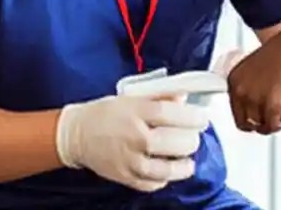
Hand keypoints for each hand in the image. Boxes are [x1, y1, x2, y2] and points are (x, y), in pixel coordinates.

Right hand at [55, 93, 209, 192]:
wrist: (77, 135)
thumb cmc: (105, 113)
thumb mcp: (131, 98)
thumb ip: (160, 97)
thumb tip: (184, 97)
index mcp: (136, 111)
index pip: (172, 114)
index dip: (193, 117)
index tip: (203, 119)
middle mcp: (135, 135)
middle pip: (175, 142)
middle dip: (191, 140)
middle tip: (194, 137)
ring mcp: (130, 159)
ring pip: (167, 168)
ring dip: (184, 165)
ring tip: (188, 160)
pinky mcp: (126, 177)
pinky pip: (153, 183)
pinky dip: (164, 178)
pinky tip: (168, 171)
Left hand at [225, 36, 280, 134]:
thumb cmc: (279, 54)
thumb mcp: (253, 71)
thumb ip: (249, 89)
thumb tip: (254, 109)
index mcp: (234, 80)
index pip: (235, 112)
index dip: (249, 118)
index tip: (258, 118)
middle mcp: (240, 89)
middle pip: (245, 122)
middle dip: (259, 124)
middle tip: (270, 121)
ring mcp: (253, 96)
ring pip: (259, 125)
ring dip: (270, 124)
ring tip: (279, 116)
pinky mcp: (269, 101)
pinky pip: (272, 123)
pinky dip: (278, 124)